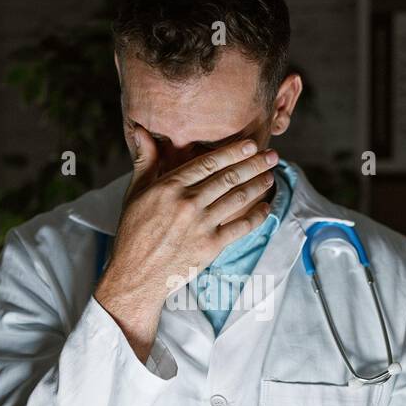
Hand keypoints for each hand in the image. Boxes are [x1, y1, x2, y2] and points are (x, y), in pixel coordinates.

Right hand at [94, 125, 277, 359]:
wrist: (136, 275)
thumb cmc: (133, 233)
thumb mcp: (134, 193)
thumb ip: (145, 161)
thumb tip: (140, 130)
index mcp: (169, 187)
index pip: (208, 163)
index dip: (233, 152)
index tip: (251, 144)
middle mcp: (187, 203)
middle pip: (229, 178)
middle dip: (254, 165)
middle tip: (272, 156)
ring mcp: (200, 225)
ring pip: (237, 199)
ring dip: (258, 186)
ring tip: (270, 177)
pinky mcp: (210, 246)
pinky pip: (241, 227)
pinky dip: (257, 216)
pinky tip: (266, 208)